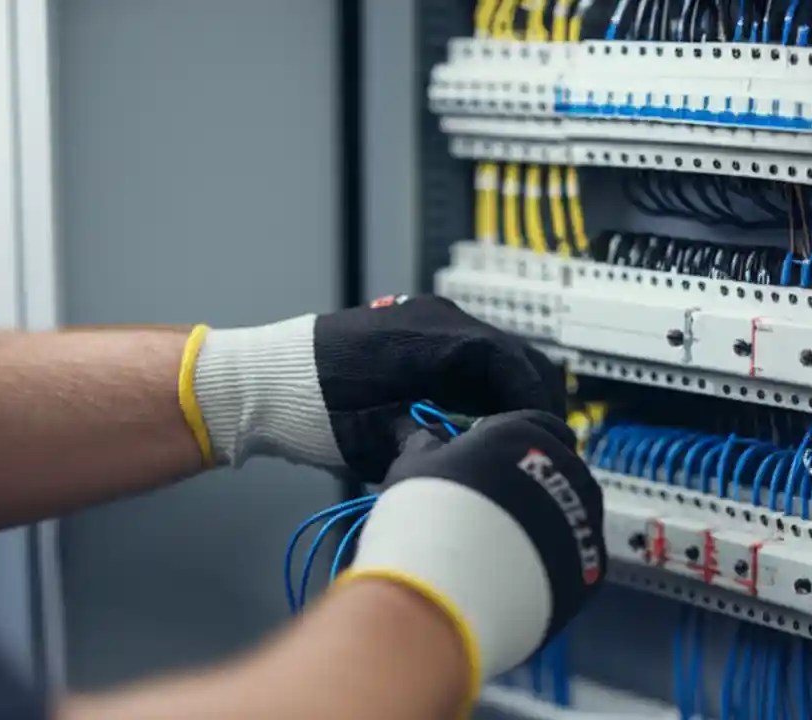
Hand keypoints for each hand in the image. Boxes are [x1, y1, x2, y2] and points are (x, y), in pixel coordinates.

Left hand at [181, 295, 563, 480]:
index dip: (536, 405)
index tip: (547, 441)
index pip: (512, 363)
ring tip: (513, 440)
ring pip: (495, 355)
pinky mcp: (417, 332)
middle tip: (539, 447)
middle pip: (512, 355)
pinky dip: (486, 386)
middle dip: (532, 401)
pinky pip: (470, 356)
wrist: (265, 381)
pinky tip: (482, 422)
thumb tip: (479, 457)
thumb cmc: (314, 411)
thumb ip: (437, 443)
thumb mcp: (380, 439)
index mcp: (433, 339)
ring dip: (510, 393)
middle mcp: (438, 319)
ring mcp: (428, 321)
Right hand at [338, 410, 605, 688]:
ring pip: (574, 513)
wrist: (449, 592)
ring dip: (549, 522)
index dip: (517, 442)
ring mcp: (586, 521)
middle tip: (497, 508)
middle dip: (535, 483)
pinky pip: (578, 557)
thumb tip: (428, 437)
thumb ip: (428, 445)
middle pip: (561, 468)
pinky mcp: (592, 570)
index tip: (495, 460)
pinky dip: (556, 562)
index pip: (539, 424)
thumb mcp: (414, 465)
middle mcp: (569, 472)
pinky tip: (522, 576)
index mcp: (529, 435)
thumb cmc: (427, 515)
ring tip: (507, 548)